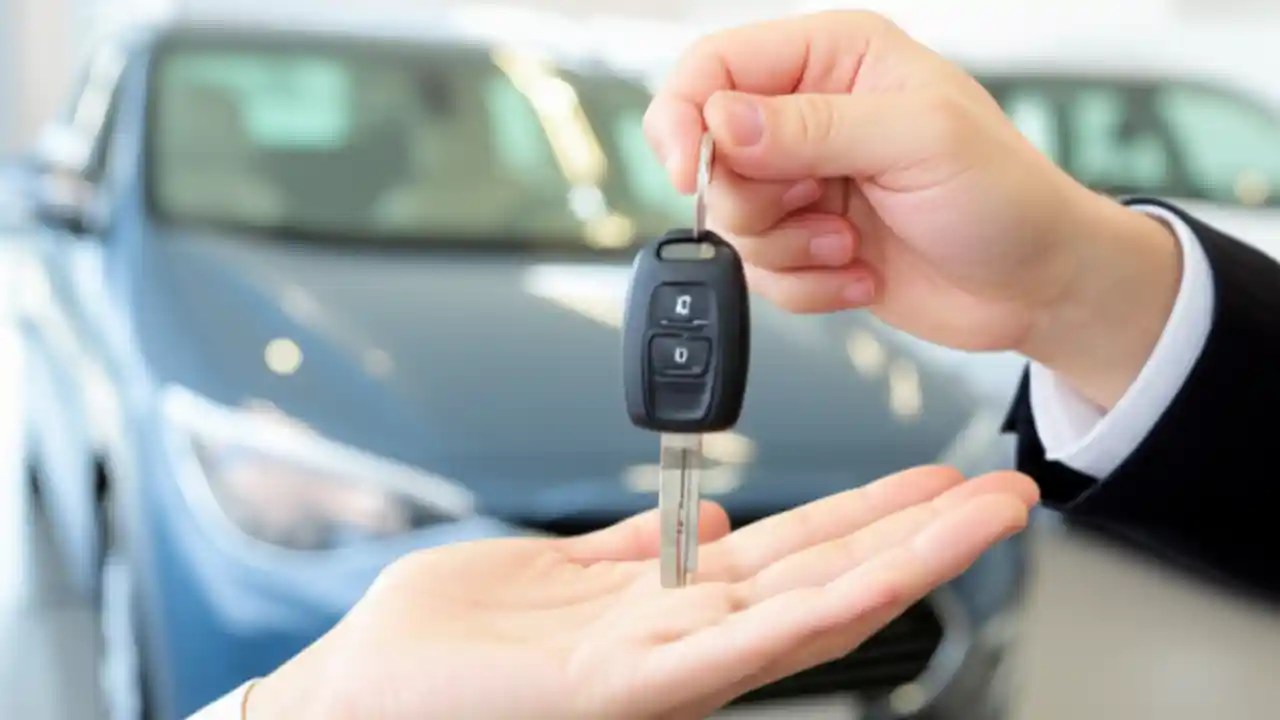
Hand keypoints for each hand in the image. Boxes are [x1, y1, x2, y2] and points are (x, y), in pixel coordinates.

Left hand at [247, 466, 1036, 718]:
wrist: (353, 699)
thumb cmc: (440, 643)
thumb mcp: (555, 571)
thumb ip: (631, 547)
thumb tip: (705, 513)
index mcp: (664, 606)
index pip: (793, 558)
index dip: (871, 521)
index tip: (932, 480)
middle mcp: (680, 640)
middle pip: (823, 580)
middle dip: (918, 536)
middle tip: (1004, 493)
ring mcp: (660, 668)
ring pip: (803, 611)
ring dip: (898, 564)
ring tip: (979, 520)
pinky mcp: (620, 687)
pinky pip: (732, 643)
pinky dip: (814, 612)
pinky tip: (878, 582)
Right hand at [644, 11, 1181, 408]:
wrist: (1039, 286)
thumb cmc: (1007, 197)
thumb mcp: (918, 141)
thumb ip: (813, 127)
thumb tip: (722, 121)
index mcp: (835, 58)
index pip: (716, 66)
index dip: (687, 117)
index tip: (693, 173)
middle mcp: (810, 116)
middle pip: (713, 156)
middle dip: (759, 201)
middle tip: (822, 207)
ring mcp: (807, 183)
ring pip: (732, 222)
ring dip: (791, 248)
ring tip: (853, 243)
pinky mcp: (807, 243)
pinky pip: (760, 273)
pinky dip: (807, 284)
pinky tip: (861, 271)